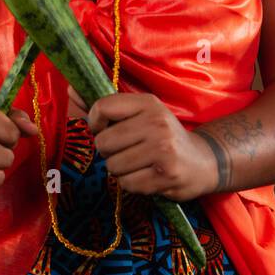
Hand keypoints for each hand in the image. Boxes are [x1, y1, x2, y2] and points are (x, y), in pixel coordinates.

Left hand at [82, 91, 217, 201]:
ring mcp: (163, 150)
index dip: (95, 123)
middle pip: (103, 142)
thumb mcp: (142, 114)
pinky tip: (147, 176)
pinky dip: (132, 184)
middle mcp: (156, 123)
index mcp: (148, 103)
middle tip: (128, 151)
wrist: (203, 161)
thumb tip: (70, 90)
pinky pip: (127, 184)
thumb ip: (106, 106)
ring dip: (121, 170)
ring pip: (113, 166)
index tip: (104, 129)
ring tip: (139, 164)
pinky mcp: (166, 175)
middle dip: (109, 152)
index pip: (102, 108)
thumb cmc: (164, 136)